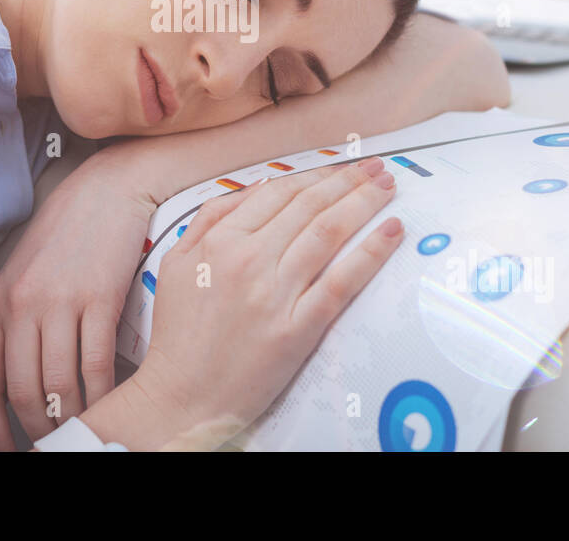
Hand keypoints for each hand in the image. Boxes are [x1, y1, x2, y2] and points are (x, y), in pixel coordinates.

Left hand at [0, 149, 156, 449]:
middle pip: (24, 393)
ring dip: (75, 417)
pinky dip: (104, 392)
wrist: (108, 190)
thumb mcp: (23, 274)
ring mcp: (59, 302)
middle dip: (40, 430)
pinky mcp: (98, 297)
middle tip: (56, 442)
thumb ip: (14, 322)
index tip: (9, 450)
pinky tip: (110, 400)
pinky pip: (96, 364)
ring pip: (61, 386)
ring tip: (86, 426)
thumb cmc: (68, 232)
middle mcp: (20, 306)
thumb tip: (19, 382)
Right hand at [81, 158, 403, 449]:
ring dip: (364, 203)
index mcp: (220, 242)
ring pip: (329, 233)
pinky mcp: (297, 329)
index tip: (341, 169)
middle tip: (377, 169)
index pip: (279, 193)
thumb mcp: (177, 263)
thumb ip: (211, 219)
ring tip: (388, 188)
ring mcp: (275, 294)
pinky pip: (342, 281)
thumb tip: (256, 186)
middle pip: (310, 206)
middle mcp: (249, 260)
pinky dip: (371, 252)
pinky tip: (391, 231)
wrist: (181, 398)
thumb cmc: (179, 336)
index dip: (316, 176)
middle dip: (349, 181)